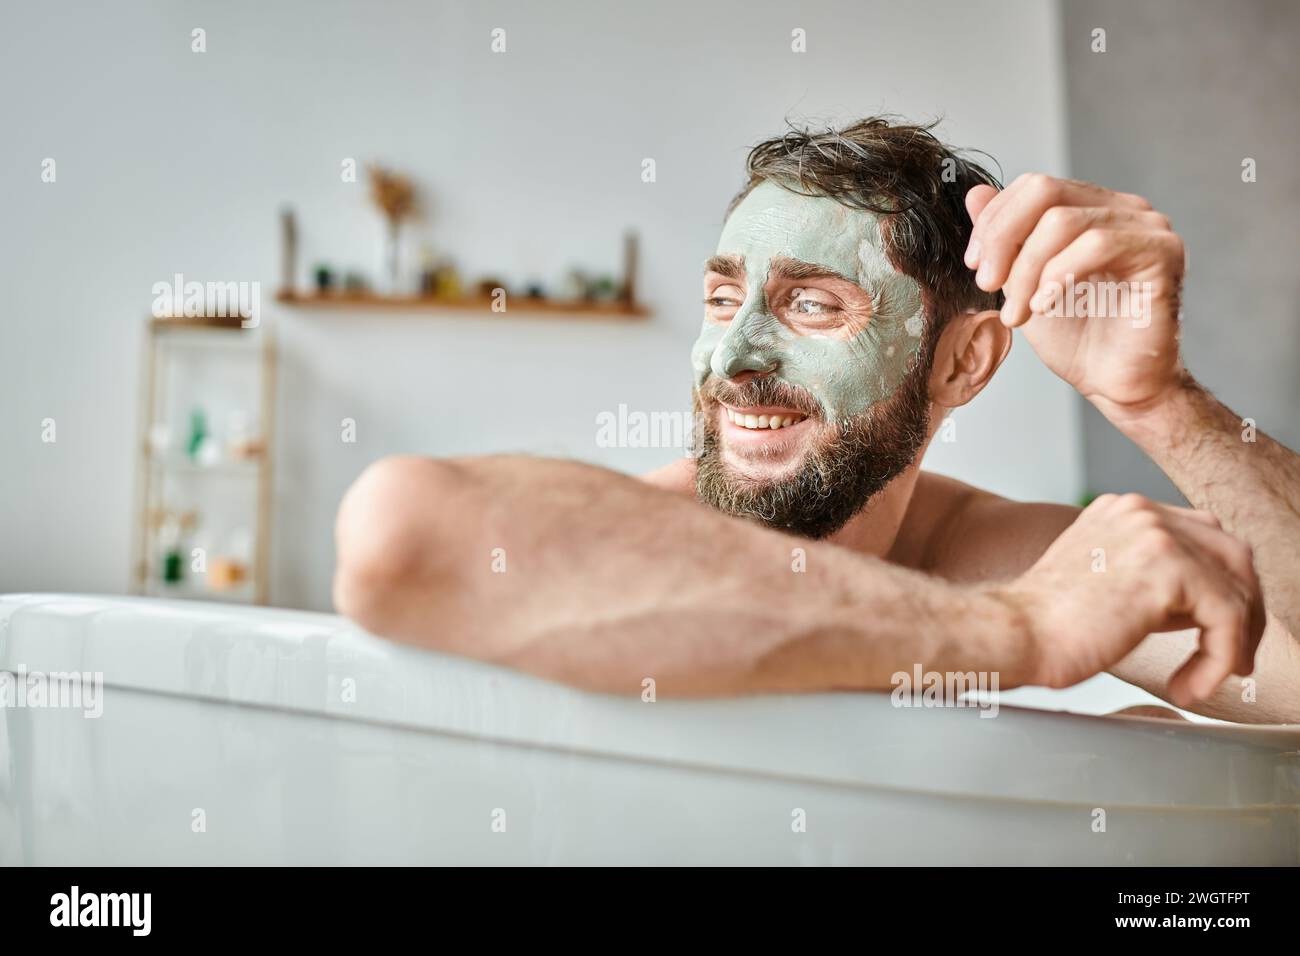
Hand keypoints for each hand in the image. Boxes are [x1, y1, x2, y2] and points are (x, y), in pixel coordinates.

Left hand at [965, 175, 1187, 417]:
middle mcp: (1123, 208)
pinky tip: (1045, 306)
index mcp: (1092, 208)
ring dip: (1026, 271)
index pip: (1034, 186)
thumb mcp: (1023, 283)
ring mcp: (1147, 226)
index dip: (994, 221)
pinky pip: (1097, 244)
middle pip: (1045, 191)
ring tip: (1017, 313)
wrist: (1115, 384)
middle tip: (986, 284)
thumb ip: (1005, 238)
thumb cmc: (1077, 340)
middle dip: (1002, 238)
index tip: (974, 265)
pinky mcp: (1162, 253)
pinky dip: (1058, 275)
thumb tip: (976, 193)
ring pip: (1062, 222)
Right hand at [998, 493, 1263, 706]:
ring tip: (1207, 678)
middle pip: (1231, 554)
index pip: (1204, 538)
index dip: (1221, 588)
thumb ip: (1152, 581)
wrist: (1012, 634)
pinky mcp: (1169, 570)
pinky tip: (1189, 685)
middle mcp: (1142, 511)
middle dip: (1242, 611)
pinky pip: (1226, 618)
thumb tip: (1202, 609)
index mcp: (1124, 510)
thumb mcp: (1106, 585)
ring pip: (1238, 586)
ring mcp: (1157, 534)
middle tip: (1231, 658)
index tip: (1217, 634)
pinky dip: (1218, 660)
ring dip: (1233, 641)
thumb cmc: (1044, 624)